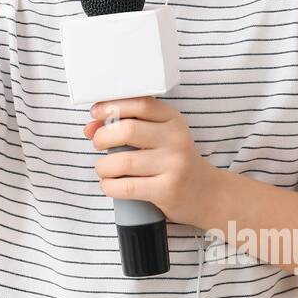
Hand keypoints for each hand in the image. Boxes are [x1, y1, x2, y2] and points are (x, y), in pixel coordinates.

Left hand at [84, 96, 219, 226]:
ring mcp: (173, 165)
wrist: (207, 194)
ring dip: (103, 166)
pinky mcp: (167, 190)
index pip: (140, 104)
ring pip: (122, 161)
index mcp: (173, 120)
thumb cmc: (173, 162)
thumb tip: (90, 128)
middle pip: (127, 130)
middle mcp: (176, 139)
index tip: (95, 113)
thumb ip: (127, 126)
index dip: (112, 106)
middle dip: (102, 137)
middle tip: (98, 145)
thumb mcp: (160, 137)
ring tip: (104, 169)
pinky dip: (109, 186)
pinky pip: (126, 187)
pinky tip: (109, 185)